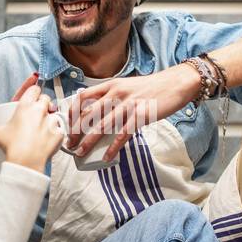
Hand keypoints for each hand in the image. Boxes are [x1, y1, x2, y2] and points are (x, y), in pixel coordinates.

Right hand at [0, 83, 62, 173]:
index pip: (34, 89)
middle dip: (43, 104)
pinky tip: (49, 137)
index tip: (33, 96)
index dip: (34, 92)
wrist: (26, 161)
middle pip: (45, 99)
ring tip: (42, 127)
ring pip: (54, 112)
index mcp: (25, 105)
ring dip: (50, 117)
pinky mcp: (59, 132)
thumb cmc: (12, 146)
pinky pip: (60, 128)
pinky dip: (56, 132)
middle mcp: (40, 110)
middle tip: (37, 114)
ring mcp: (51, 120)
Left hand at [65, 63, 199, 162]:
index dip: (72, 112)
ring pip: (102, 125)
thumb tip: (94, 111)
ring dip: (89, 141)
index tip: (67, 125)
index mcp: (110, 85)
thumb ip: (110, 96)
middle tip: (69, 144)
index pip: (83, 97)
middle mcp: (116, 94)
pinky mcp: (141, 116)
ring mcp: (128, 104)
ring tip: (80, 152)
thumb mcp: (125, 86)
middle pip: (89, 113)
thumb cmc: (150, 88)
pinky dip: (113, 147)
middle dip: (76, 130)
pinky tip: (107, 156)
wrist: (175, 84)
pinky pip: (123, 134)